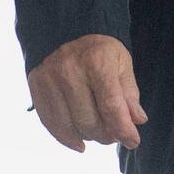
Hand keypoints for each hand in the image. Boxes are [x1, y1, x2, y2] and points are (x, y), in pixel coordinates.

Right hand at [27, 34, 147, 153]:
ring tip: (99, 133)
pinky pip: (51, 124)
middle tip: (115, 133)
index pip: (111, 106)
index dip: (123, 129)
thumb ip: (129, 93)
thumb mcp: (121, 63)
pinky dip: (67, 139)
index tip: (132, 141)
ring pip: (71, 127)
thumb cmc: (99, 50)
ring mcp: (50, 81)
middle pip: (90, 121)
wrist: (65, 30)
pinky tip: (79, 142)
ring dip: (89, 137)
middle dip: (107, 135)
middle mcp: (70, 72)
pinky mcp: (36, 88)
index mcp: (97, 62)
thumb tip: (137, 121)